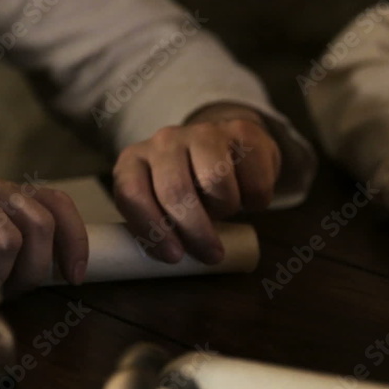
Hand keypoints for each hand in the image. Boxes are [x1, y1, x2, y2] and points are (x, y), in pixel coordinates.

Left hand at [112, 103, 281, 263]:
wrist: (225, 147)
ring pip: (216, 181)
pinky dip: (256, 199)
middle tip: (211, 255)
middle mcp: (163, 141)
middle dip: (195, 230)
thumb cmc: (187, 190)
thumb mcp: (160, 207)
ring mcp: (201, 132)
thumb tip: (172, 258)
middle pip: (175, 189)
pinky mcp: (240, 131)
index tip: (174, 257)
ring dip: (226, 208)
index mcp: (133, 162)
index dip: (151, 228)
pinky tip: (248, 195)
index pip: (131, 194)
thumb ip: (159, 227)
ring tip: (224, 209)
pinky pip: (252, 176)